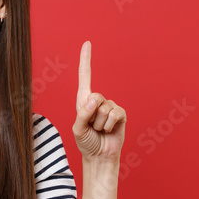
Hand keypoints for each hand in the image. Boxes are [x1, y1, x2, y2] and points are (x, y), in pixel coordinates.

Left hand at [72, 40, 125, 158]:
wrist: (99, 156)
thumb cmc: (86, 142)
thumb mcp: (78, 129)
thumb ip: (83, 113)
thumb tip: (94, 99)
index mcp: (83, 100)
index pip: (85, 76)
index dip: (86, 60)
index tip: (87, 43)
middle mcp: (97, 101)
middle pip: (95, 96)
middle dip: (91, 116)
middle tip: (92, 127)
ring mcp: (110, 107)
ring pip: (104, 108)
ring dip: (99, 124)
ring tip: (99, 131)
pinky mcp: (120, 115)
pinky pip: (115, 114)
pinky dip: (109, 125)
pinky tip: (109, 131)